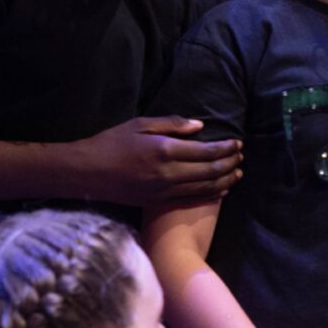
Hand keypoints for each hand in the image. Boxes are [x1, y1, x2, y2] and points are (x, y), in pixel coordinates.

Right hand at [73, 115, 241, 205]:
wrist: (86, 173)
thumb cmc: (111, 143)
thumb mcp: (140, 124)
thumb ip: (172, 124)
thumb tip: (200, 126)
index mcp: (164, 150)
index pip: (206, 152)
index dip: (225, 148)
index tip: (237, 143)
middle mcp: (168, 174)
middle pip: (209, 171)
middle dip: (230, 164)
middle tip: (241, 157)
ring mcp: (163, 191)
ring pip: (204, 188)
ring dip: (225, 180)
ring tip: (238, 173)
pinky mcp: (158, 203)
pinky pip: (191, 201)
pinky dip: (210, 196)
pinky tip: (221, 191)